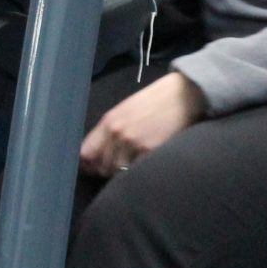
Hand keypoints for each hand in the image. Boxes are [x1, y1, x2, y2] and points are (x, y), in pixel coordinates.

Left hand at [81, 73, 205, 177]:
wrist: (182, 95)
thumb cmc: (153, 102)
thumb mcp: (124, 111)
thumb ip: (109, 131)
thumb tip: (97, 155)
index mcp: (108, 121)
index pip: (85, 153)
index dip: (89, 164)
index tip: (95, 167)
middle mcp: (117, 133)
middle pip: (102, 166)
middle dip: (108, 169)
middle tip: (120, 166)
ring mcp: (133, 143)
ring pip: (119, 171)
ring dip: (125, 172)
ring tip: (135, 163)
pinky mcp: (150, 150)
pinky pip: (137, 170)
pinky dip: (140, 170)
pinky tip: (147, 162)